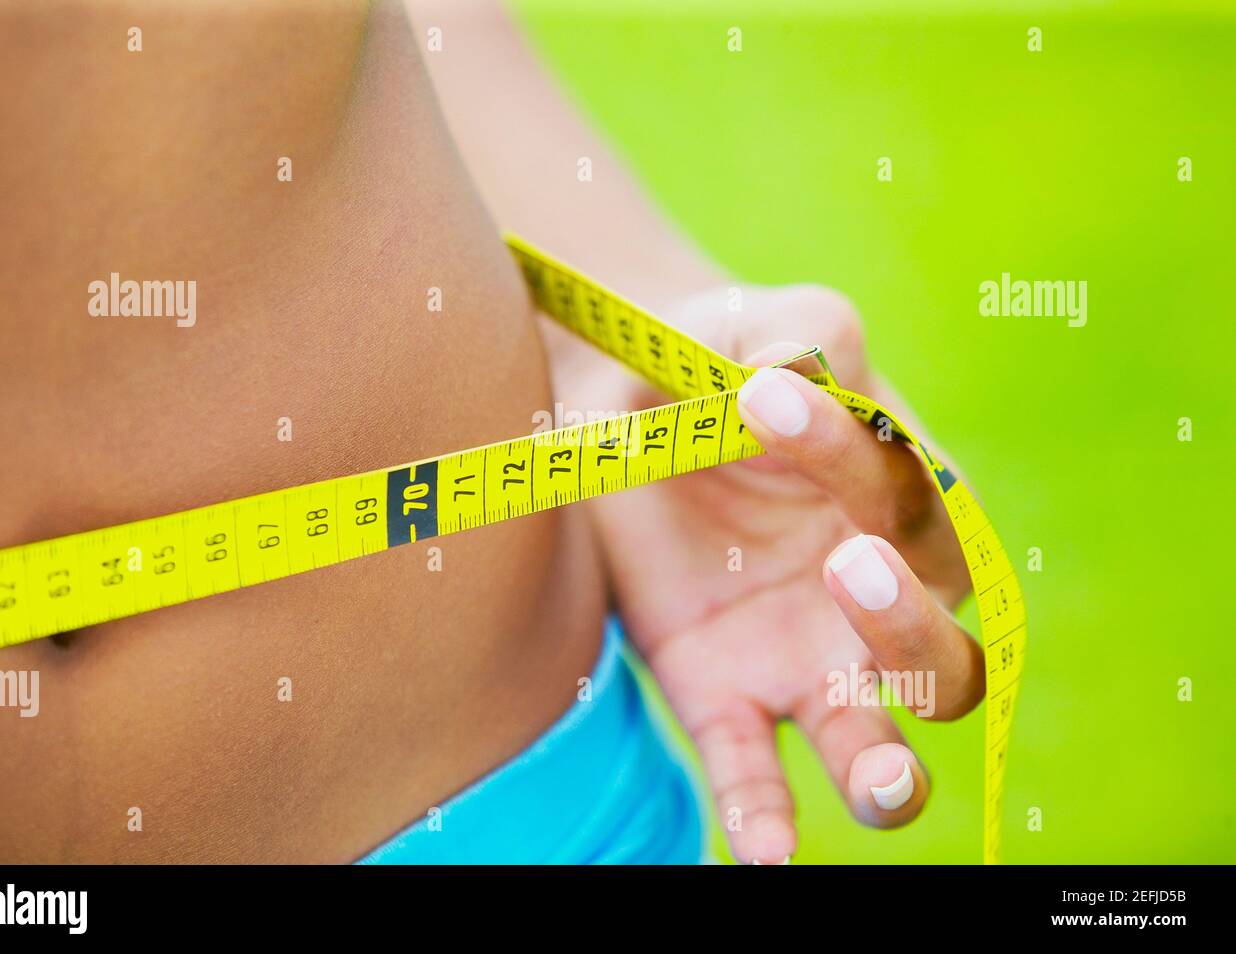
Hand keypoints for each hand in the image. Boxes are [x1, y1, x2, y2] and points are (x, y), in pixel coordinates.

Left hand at [573, 284, 983, 863]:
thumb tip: (804, 373)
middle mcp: (863, 593)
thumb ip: (805, 333)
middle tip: (848, 565)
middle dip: (911, 625)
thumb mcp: (754, 325)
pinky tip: (763, 856)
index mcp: (898, 499)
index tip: (760, 395)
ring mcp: (795, 654)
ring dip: (889, 764)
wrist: (614, 408)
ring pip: (876, 734)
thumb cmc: (708, 362)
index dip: (851, 455)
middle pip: (944, 655)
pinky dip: (763, 818)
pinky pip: (752, 771)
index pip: (918, 506)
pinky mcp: (718, 691)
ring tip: (882, 775)